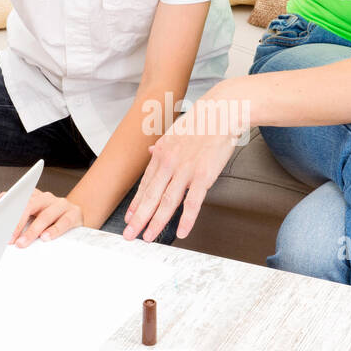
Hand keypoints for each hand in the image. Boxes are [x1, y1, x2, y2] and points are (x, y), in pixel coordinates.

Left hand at [0, 188, 83, 245]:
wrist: (78, 216)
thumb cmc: (52, 218)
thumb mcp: (34, 214)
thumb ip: (19, 211)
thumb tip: (2, 202)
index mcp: (35, 196)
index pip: (19, 200)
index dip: (9, 211)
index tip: (1, 226)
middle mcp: (47, 198)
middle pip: (31, 206)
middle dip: (18, 223)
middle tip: (11, 238)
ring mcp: (61, 204)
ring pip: (46, 216)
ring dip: (33, 231)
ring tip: (24, 242)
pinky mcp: (74, 213)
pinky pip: (64, 221)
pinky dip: (54, 230)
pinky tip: (46, 237)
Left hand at [122, 103, 238, 242]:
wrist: (221, 113)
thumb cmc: (201, 122)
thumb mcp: (174, 132)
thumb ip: (162, 146)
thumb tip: (151, 151)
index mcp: (161, 154)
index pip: (145, 184)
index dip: (136, 204)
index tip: (129, 218)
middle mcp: (169, 164)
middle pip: (150, 197)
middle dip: (138, 219)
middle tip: (129, 234)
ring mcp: (185, 171)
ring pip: (167, 202)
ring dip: (156, 222)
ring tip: (148, 237)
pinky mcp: (203, 176)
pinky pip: (193, 202)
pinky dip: (186, 220)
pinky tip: (181, 232)